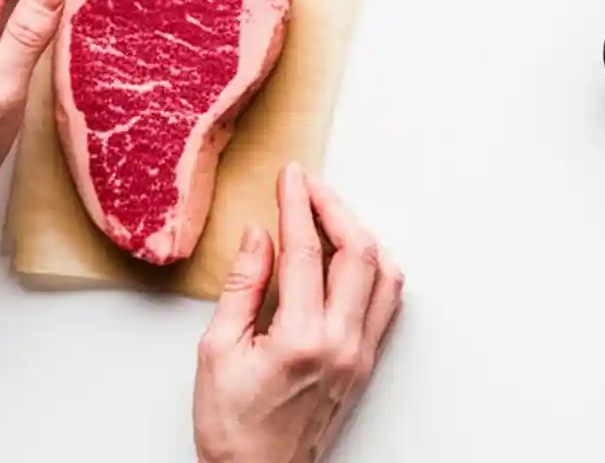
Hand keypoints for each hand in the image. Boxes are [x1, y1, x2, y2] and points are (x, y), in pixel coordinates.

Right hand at [193, 162, 403, 462]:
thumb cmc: (233, 428)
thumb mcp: (217, 353)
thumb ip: (242, 287)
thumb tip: (259, 234)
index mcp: (301, 339)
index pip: (305, 252)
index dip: (297, 204)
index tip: (290, 176)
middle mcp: (343, 343)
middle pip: (358, 252)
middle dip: (335, 207)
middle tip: (309, 185)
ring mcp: (362, 353)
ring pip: (385, 273)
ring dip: (361, 234)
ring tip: (330, 214)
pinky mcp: (368, 363)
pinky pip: (387, 301)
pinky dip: (375, 267)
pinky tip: (353, 254)